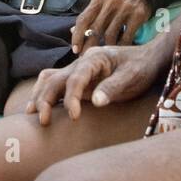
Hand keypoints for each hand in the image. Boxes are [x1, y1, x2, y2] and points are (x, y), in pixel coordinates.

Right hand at [26, 40, 169, 126]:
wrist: (148, 59)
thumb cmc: (141, 67)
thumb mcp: (133, 77)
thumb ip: (114, 87)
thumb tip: (95, 102)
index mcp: (94, 59)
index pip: (75, 78)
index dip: (71, 98)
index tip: (74, 117)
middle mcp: (81, 63)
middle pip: (54, 78)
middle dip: (46, 99)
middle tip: (43, 121)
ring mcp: (78, 70)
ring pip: (49, 79)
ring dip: (40, 96)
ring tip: (32, 115)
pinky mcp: (79, 79)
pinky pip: (54, 82)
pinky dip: (44, 93)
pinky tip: (41, 107)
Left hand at [71, 0, 152, 52]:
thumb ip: (90, 14)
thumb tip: (73, 30)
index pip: (83, 19)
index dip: (77, 36)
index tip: (75, 49)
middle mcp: (111, 3)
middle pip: (95, 30)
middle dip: (88, 46)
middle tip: (86, 57)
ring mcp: (125, 9)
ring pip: (110, 35)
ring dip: (105, 48)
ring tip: (102, 54)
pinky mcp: (138, 16)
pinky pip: (126, 37)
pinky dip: (121, 46)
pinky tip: (117, 50)